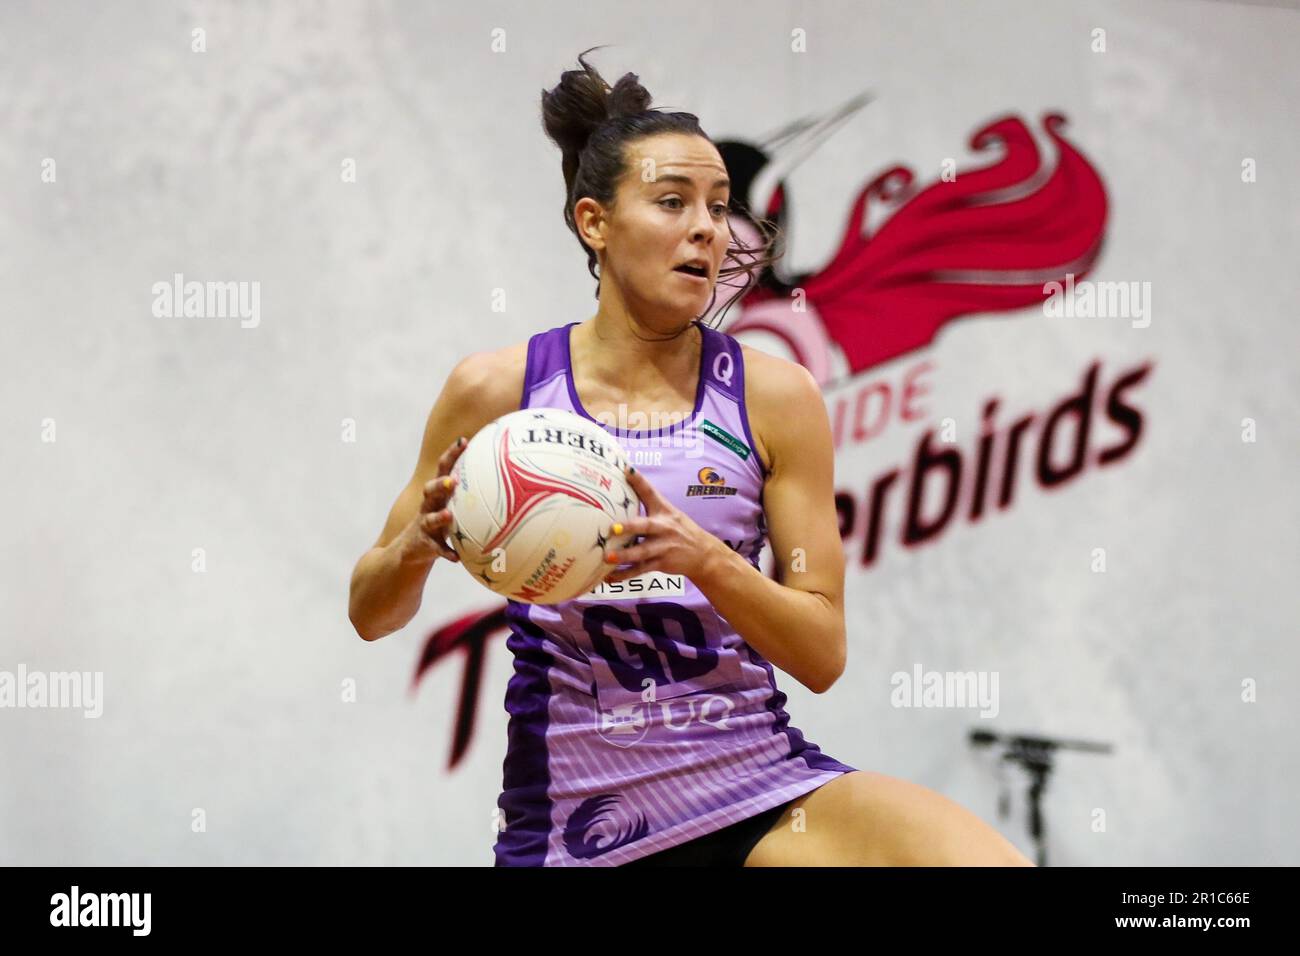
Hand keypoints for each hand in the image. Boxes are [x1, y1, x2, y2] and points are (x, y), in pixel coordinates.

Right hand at [403, 436, 468, 562]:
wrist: (412, 549)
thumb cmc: (442, 522)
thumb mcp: (455, 506)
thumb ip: (474, 494)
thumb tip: (512, 481)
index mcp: (439, 493)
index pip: (444, 468)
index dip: (451, 454)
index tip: (463, 441)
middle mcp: (429, 505)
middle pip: (430, 490)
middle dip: (440, 484)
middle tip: (452, 481)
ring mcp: (424, 524)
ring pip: (429, 518)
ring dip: (439, 517)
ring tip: (448, 516)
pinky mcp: (424, 544)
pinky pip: (436, 549)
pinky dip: (445, 552)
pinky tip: (456, 558)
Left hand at [602, 465, 720, 583]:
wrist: (702, 554)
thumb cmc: (679, 528)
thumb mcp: (667, 510)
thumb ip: (647, 496)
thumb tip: (625, 474)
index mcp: (664, 512)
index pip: (651, 493)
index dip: (639, 481)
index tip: (626, 470)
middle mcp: (664, 528)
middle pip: (646, 526)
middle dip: (630, 527)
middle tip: (613, 528)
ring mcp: (663, 547)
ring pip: (642, 553)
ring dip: (625, 556)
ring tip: (608, 558)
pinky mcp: (660, 564)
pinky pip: (640, 570)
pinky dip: (624, 575)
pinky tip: (609, 577)